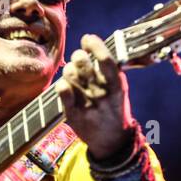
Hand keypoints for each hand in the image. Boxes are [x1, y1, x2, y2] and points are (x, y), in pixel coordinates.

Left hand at [55, 33, 134, 159]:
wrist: (112, 141)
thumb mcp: (119, 89)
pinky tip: (63, 84)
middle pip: (84, 64)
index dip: (95, 44)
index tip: (88, 38)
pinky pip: (63, 94)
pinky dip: (61, 85)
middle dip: (78, 56)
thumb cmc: (113, 108)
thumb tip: (92, 43)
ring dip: (69, 69)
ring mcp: (88, 105)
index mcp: (116, 85)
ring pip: (70, 75)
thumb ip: (109, 69)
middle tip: (79, 59)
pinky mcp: (74, 115)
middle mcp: (102, 94)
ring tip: (73, 73)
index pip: (106, 59)